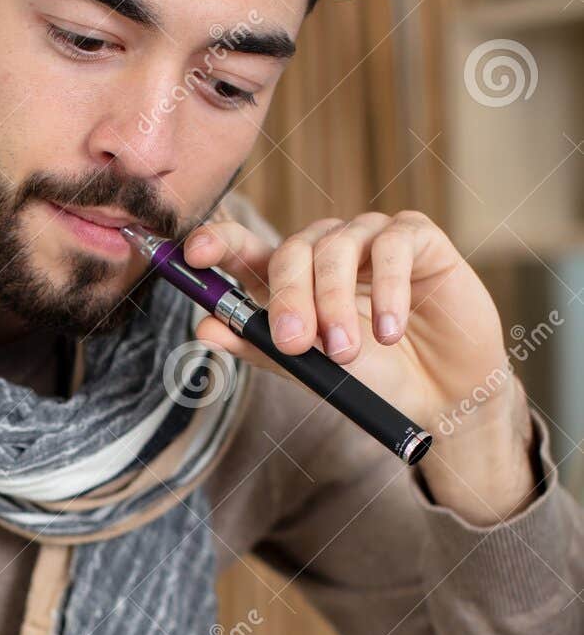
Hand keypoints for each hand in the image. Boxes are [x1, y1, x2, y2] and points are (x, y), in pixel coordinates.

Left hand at [184, 210, 537, 522]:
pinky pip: (392, 247)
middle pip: (291, 250)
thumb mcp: (308, 370)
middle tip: (294, 342)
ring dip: (336, 303)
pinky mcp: (417, 238)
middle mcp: (326, 250)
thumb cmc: (372, 380)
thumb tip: (205, 326)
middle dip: (288, 298)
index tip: (194, 255)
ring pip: (336, 248)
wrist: (440, 396)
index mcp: (291, 278)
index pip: (245, 247)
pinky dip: (387, 291)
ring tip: (348, 352)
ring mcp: (370, 239)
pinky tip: (390, 330)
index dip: (218, 242)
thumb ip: (259, 347)